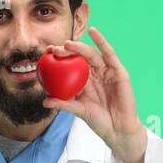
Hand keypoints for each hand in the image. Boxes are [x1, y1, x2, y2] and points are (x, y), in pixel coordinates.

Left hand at [41, 26, 146, 162]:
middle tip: (53, 49)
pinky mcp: (118, 70)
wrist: (118, 129)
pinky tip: (93, 32)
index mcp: (84, 82)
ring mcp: (106, 71)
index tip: (45, 56)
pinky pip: (109, 53)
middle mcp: (95, 74)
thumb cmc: (99, 121)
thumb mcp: (79, 111)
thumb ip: (64, 104)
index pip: (69, 67)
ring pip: (92, 54)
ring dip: (80, 47)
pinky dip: (102, 41)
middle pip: (79, 58)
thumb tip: (44, 102)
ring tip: (67, 44)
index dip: (58, 59)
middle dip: (66, 51)